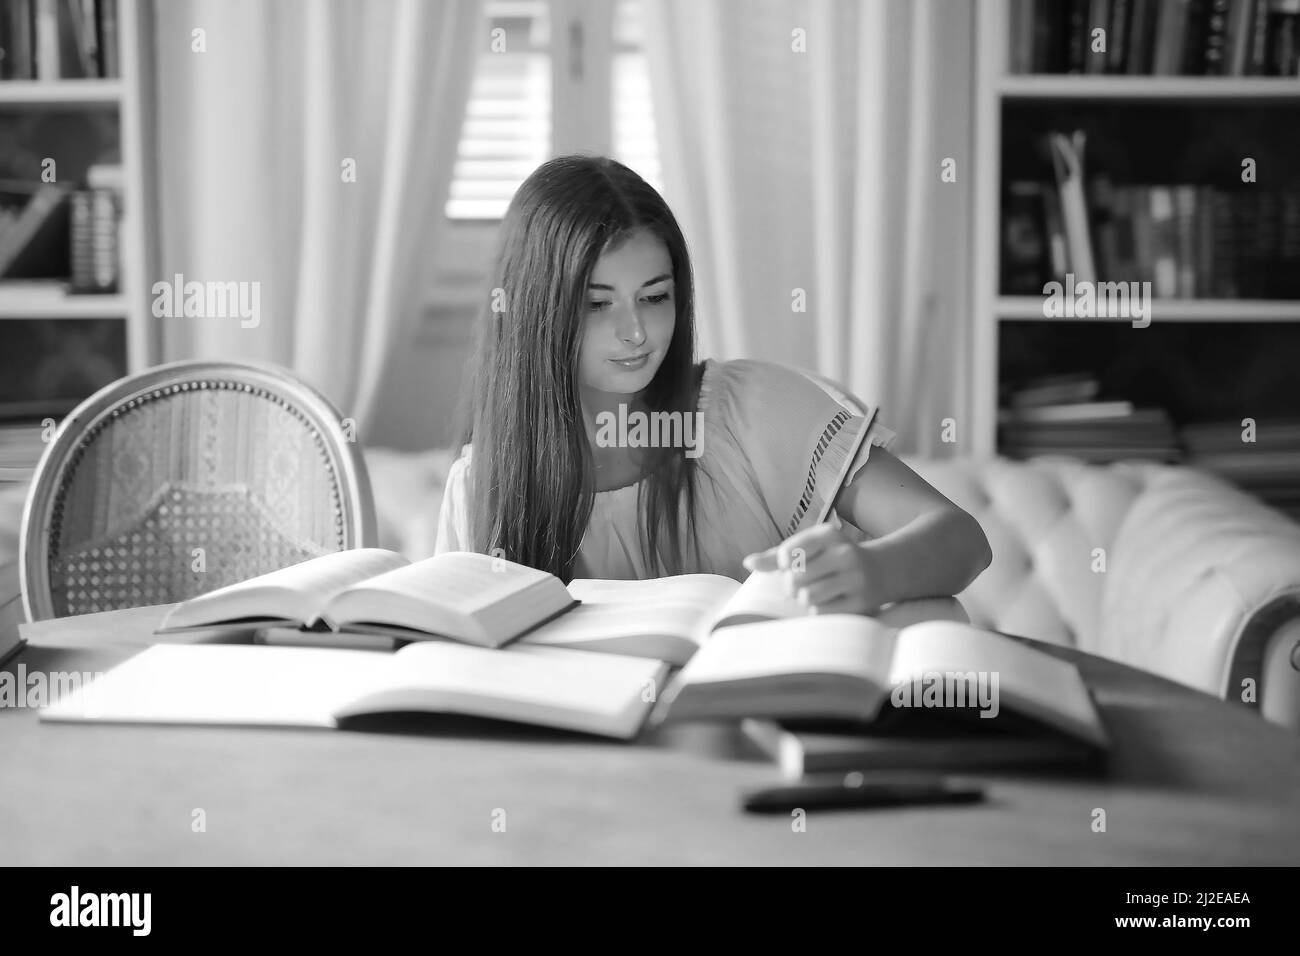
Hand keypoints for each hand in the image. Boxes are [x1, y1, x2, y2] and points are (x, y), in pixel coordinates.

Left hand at [742, 522, 887, 615]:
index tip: (793, 565)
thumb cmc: (833, 559)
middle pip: (794, 578)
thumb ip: (776, 556)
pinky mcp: (861, 601)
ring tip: (814, 593)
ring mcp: (855, 577)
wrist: (882, 570)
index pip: (786, 554)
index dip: (783, 565)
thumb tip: (748, 563)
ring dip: (805, 599)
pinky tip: (829, 601)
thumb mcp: (809, 549)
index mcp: (828, 534)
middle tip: (802, 584)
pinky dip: (818, 611)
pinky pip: (822, 612)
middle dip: (792, 586)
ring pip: (808, 597)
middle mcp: (844, 553)